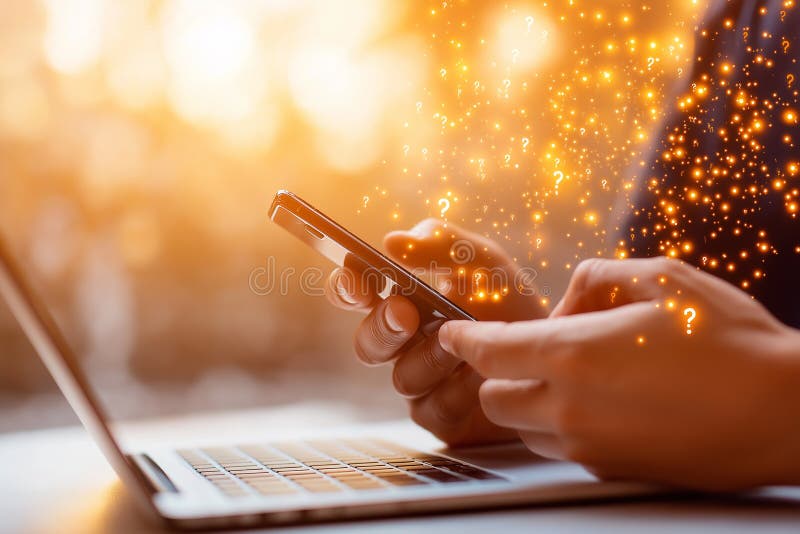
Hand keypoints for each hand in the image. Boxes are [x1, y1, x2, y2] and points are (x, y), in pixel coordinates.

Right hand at [325, 219, 548, 444]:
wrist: (558, 357)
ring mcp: (421, 383)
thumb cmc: (515, 306)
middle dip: (383, 327)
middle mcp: (405, 344)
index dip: (347, 288)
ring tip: (468, 346)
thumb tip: (393, 241)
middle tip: (407, 314)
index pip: (357, 293)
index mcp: (405, 301)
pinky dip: (458, 390)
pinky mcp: (440, 418)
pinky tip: (481, 377)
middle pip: (368, 343)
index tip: (358, 282)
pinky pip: (432, 408)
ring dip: (434, 358)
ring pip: (402, 377)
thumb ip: (442, 243)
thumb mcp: (486, 263)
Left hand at [439, 257, 799, 490]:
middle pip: (494, 398)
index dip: (461, 339)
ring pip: (523, 428)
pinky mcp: (611, 469)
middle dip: (497, 373)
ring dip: (528, 401)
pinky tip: (600, 402)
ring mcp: (589, 446)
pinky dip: (560, 425)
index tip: (450, 332)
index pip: (488, 351)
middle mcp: (569, 407)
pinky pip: (561, 447)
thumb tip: (567, 300)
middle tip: (526, 350)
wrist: (785, 412)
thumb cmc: (729, 340)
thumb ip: (596, 277)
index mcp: (572, 354)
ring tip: (569, 376)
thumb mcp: (661, 278)